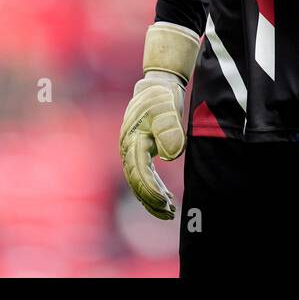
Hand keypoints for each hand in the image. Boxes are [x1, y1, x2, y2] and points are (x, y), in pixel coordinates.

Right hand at [119, 69, 187, 219]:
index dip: (150, 190)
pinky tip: (166, 198)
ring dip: (152, 198)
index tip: (164, 202)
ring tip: (170, 211)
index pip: (138, 173)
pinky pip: (144, 175)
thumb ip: (169, 129)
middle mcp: (128, 149)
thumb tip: (169, 155)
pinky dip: (154, 188)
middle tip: (170, 213)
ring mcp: (133, 151)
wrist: (157, 86)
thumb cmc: (161, 97)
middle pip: (136, 182)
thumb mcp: (167, 109)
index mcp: (132, 141)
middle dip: (151, 200)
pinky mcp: (140, 151)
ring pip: (139, 182)